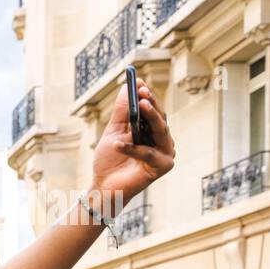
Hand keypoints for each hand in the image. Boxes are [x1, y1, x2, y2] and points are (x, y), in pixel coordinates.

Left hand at [89, 78, 175, 209]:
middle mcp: (162, 139)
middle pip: (159, 118)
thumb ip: (122, 111)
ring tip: (139, 105)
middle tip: (142, 91)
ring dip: (149, 117)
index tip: (139, 82)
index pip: (152, 109)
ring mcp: (165, 152)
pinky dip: (132, 148)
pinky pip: (148, 153)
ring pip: (160, 131)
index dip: (147, 95)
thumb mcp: (113, 132)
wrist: (104, 187)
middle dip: (151, 103)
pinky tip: (116, 143)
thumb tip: (128, 86)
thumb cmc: (110, 160)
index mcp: (151, 129)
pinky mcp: (163, 166)